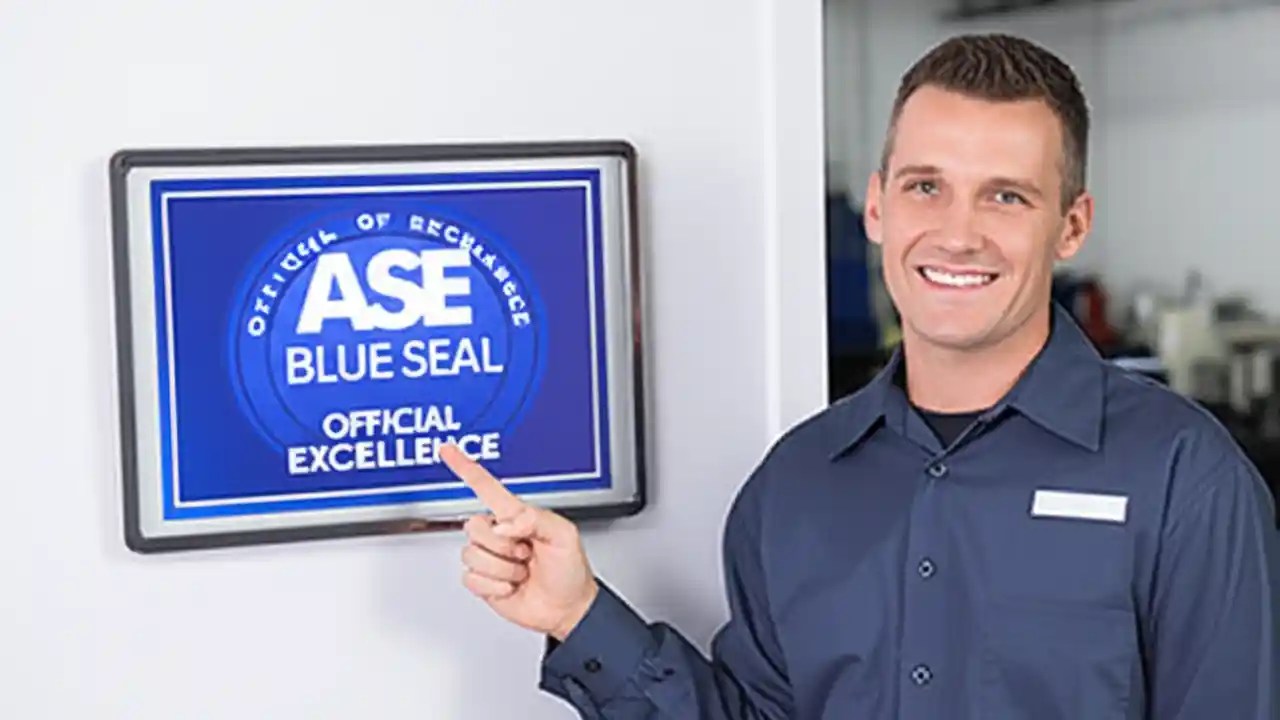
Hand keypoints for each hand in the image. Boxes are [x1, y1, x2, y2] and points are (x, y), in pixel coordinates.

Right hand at [441, 444, 598, 640]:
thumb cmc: (570, 570)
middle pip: (474, 526)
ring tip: (522, 571)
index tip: (447, 450)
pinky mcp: (482, 581)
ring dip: (503, 569)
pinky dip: (495, 587)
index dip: (465, 467)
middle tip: (525, 553)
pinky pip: (471, 578)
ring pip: (472, 555)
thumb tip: (505, 524)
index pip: (486, 487)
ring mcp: (490, 557)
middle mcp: (499, 533)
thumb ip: (535, 519)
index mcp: (517, 516)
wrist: (567, 608)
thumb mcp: (564, 535)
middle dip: (502, 544)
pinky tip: (511, 585)